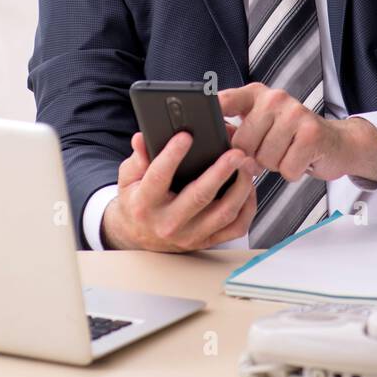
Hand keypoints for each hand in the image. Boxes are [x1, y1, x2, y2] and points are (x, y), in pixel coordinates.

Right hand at [101, 129, 257, 251]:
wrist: (139, 236)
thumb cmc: (136, 202)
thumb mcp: (128, 178)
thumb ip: (137, 158)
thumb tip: (142, 138)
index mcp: (145, 205)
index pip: (158, 177)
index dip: (172, 156)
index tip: (186, 136)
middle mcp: (169, 223)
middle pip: (199, 197)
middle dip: (221, 172)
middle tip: (235, 152)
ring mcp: (191, 235)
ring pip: (223, 214)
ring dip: (240, 188)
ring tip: (246, 164)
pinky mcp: (207, 240)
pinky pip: (235, 227)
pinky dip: (247, 207)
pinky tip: (248, 187)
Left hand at [218, 84, 376, 184]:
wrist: (337, 143)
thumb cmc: (291, 138)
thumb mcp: (261, 127)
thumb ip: (236, 131)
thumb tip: (211, 146)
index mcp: (255, 94)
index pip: (224, 101)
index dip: (210, 115)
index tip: (196, 122)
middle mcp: (274, 98)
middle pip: (242, 142)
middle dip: (253, 157)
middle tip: (271, 149)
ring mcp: (294, 113)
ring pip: (264, 159)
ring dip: (275, 165)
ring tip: (287, 152)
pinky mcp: (312, 133)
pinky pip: (286, 168)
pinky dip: (292, 172)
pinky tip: (301, 159)